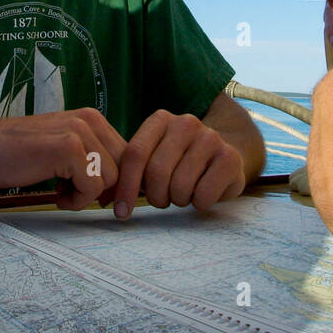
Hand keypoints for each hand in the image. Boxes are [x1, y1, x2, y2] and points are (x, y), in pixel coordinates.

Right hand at [0, 108, 123, 209]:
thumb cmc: (18, 153)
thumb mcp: (63, 147)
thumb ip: (90, 157)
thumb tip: (120, 187)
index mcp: (91, 117)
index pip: (125, 154)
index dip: (115, 180)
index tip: (96, 196)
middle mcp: (89, 120)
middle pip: (123, 167)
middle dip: (106, 190)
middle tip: (78, 198)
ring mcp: (80, 132)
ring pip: (111, 179)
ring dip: (87, 196)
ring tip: (61, 194)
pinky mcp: (69, 149)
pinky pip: (92, 187)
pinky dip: (76, 200)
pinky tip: (56, 196)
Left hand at [107, 109, 246, 217]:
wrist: (226, 155)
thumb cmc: (181, 163)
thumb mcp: (154, 159)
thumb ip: (129, 173)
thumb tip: (103, 199)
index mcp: (161, 120)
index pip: (134, 154)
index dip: (125, 187)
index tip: (120, 212)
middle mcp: (186, 123)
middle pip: (156, 172)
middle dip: (156, 196)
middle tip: (163, 199)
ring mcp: (210, 138)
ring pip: (179, 186)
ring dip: (178, 200)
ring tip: (183, 193)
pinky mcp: (230, 157)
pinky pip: (203, 195)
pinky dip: (198, 204)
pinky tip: (202, 194)